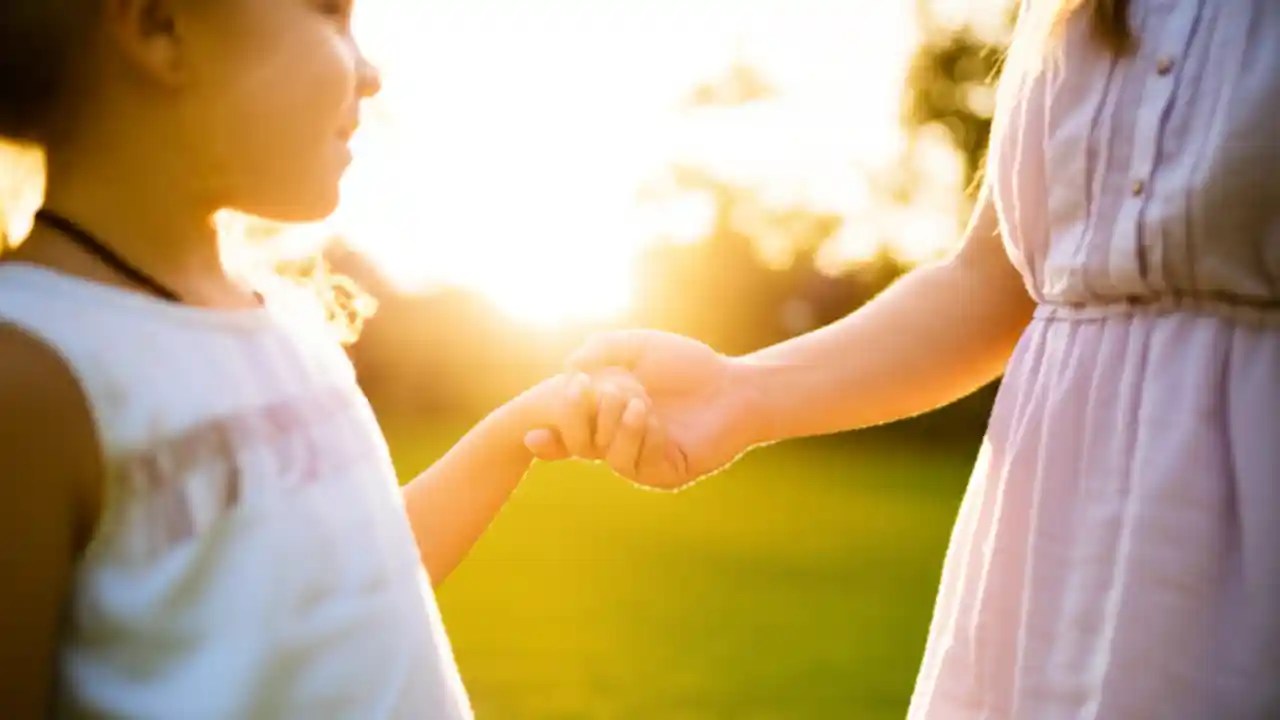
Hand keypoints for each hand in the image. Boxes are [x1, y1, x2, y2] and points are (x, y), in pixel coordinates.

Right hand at [525, 331, 759, 489]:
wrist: (733, 385)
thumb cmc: (688, 364)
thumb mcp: (638, 346)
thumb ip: (601, 349)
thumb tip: (568, 367)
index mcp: (610, 417)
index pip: (570, 435)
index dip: (549, 438)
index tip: (531, 433)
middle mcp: (623, 442)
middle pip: (584, 445)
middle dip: (591, 417)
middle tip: (613, 390)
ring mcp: (644, 460)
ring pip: (610, 456)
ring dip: (619, 427)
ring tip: (640, 402)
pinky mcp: (667, 473)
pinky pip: (638, 465)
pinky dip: (642, 439)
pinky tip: (657, 420)